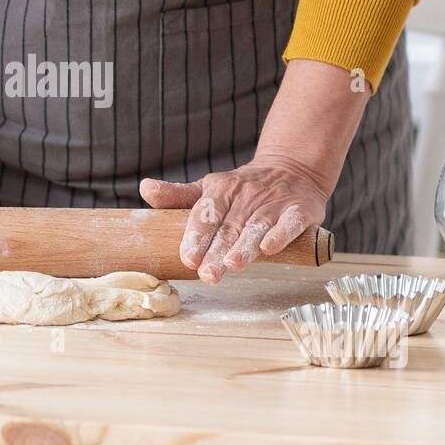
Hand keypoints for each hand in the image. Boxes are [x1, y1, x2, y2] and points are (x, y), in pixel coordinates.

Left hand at [140, 155, 329, 282]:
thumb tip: (145, 188)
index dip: (197, 236)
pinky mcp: (298, 210)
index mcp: (220, 190)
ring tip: (233, 265)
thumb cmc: (241, 189)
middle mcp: (245, 196)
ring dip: (245, 245)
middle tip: (207, 274)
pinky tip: (270, 247)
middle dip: (217, 251)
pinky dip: (280, 234)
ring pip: (256, 226)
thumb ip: (177, 196)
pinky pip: (289, 222)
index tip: (188, 257)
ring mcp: (272, 203)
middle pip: (229, 227)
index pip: (205, 214)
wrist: (290, 170)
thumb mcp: (208, 189)